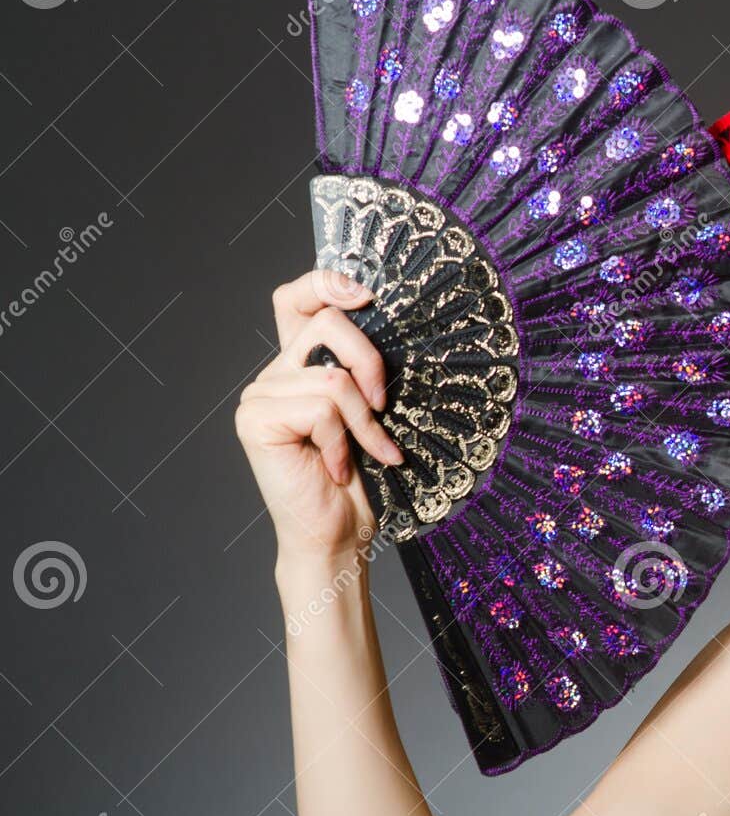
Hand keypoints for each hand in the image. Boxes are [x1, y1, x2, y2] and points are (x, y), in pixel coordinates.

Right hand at [235, 270, 404, 562]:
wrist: (338, 534)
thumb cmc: (362, 477)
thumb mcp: (372, 412)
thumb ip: (364, 369)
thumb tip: (386, 323)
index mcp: (300, 363)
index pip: (297, 297)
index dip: (326, 281)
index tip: (365, 295)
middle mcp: (275, 372)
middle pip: (326, 323)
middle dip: (371, 361)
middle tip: (385, 406)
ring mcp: (260, 395)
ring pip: (333, 377)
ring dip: (365, 422)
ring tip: (369, 453)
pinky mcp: (256, 419)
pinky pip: (322, 408)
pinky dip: (345, 442)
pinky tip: (340, 470)